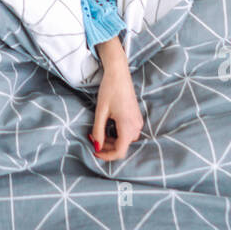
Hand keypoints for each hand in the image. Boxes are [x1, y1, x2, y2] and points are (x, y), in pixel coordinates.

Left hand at [89, 45, 142, 160]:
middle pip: (123, 147)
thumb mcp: (100, 112)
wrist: (119, 73)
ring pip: (125, 140)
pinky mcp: (136, 117)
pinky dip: (117, 133)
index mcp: (128, 126)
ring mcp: (138, 122)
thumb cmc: (109, 90)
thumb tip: (97, 148)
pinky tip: (107, 126)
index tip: (94, 152)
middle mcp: (136, 126)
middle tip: (92, 138)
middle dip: (107, 147)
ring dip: (112, 140)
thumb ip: (99, 131)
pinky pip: (128, 132)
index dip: (106, 156)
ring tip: (97, 131)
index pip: (120, 152)